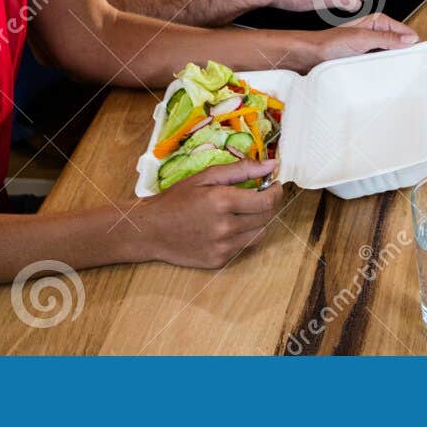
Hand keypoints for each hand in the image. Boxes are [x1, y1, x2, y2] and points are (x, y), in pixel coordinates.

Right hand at [139, 158, 284, 268]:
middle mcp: (225, 227)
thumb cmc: (176, 199)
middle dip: (267, 204)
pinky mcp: (219, 261)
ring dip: (257, 221)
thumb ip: (241, 169)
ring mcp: (223, 247)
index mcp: (223, 202)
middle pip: (266, 218)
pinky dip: (243, 236)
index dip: (276, 192)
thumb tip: (271, 165)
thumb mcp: (205, 176)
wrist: (150, 230)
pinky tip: (227, 227)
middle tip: (258, 196)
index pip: (267, 201)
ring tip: (242, 212)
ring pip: (259, 234)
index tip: (274, 185)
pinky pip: (244, 247)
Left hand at [304, 12, 418, 67]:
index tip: (421, 55)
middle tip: (410, 67)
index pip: (404, 32)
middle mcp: (375, 33)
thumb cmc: (330, 43)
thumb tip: (409, 39)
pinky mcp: (364, 58)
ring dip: (393, 63)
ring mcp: (370, 47)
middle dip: (404, 54)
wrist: (310, 56)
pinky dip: (383, 69)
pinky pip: (380, 64)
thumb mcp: (361, 39)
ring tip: (397, 72)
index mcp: (377, 22)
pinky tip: (383, 75)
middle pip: (399, 44)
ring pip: (390, 55)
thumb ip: (386, 38)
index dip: (413, 43)